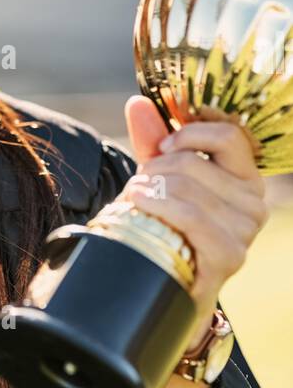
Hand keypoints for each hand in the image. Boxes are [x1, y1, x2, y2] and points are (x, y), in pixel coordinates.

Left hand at [122, 97, 268, 351]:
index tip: (162, 147)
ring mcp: (245, 231)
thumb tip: (138, 102)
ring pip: (186, 189)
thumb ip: (154, 141)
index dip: (189, 133)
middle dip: (154, 169)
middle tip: (138, 184)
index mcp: (246, 178)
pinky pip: (190, 217)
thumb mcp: (162, 179)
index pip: (229, 135)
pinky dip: (158, 208)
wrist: (170, 285)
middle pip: (194, 163)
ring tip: (134, 198)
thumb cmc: (170, 228)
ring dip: (148, 189)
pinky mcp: (231, 255)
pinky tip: (139, 207)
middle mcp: (254, 203)